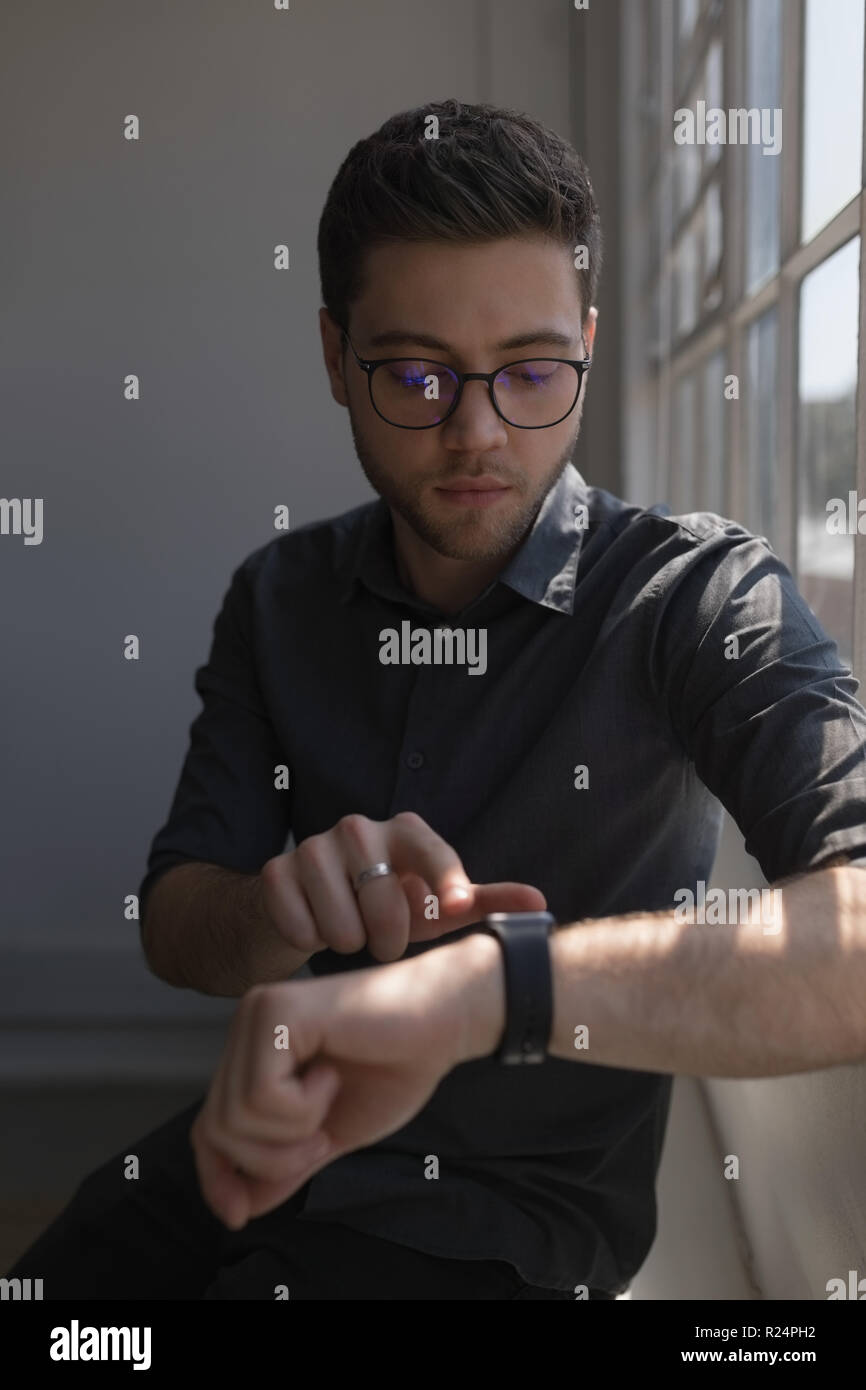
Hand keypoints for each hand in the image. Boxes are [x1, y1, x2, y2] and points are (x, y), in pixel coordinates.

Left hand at [189, 934, 500, 1228]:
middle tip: (322, 1137)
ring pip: (235, 1116)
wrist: (446, 1019)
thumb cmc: (399, 1065)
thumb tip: (238, 1208)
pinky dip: (303, 1107)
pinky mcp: (278, 1011)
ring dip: (292, 1134)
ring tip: (330, 1101)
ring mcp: (258, 1013)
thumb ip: (286, 1164)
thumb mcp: (333, 1131)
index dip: (215, 1176)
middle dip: (271, 1159)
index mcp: (256, 1052)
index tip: (238, 1217)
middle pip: (217, 1128)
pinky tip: (332, 1076)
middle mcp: (247, 1027)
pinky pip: (262, 1095)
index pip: (208, 1126)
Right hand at [259, 810, 545, 961]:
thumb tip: (540, 903)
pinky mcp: (276, 871)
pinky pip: (299, 925)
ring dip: (348, 942)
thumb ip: (484, 904)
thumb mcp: (435, 908)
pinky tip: (314, 932)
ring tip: (350, 936)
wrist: (308, 908)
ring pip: (340, 919)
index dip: (447, 879)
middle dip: (388, 935)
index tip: (457, 906)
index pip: (432, 850)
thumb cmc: (386, 907)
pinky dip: (309, 941)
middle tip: (385, 942)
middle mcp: (358, 829)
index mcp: (404, 832)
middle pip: (383, 898)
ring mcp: (313, 846)